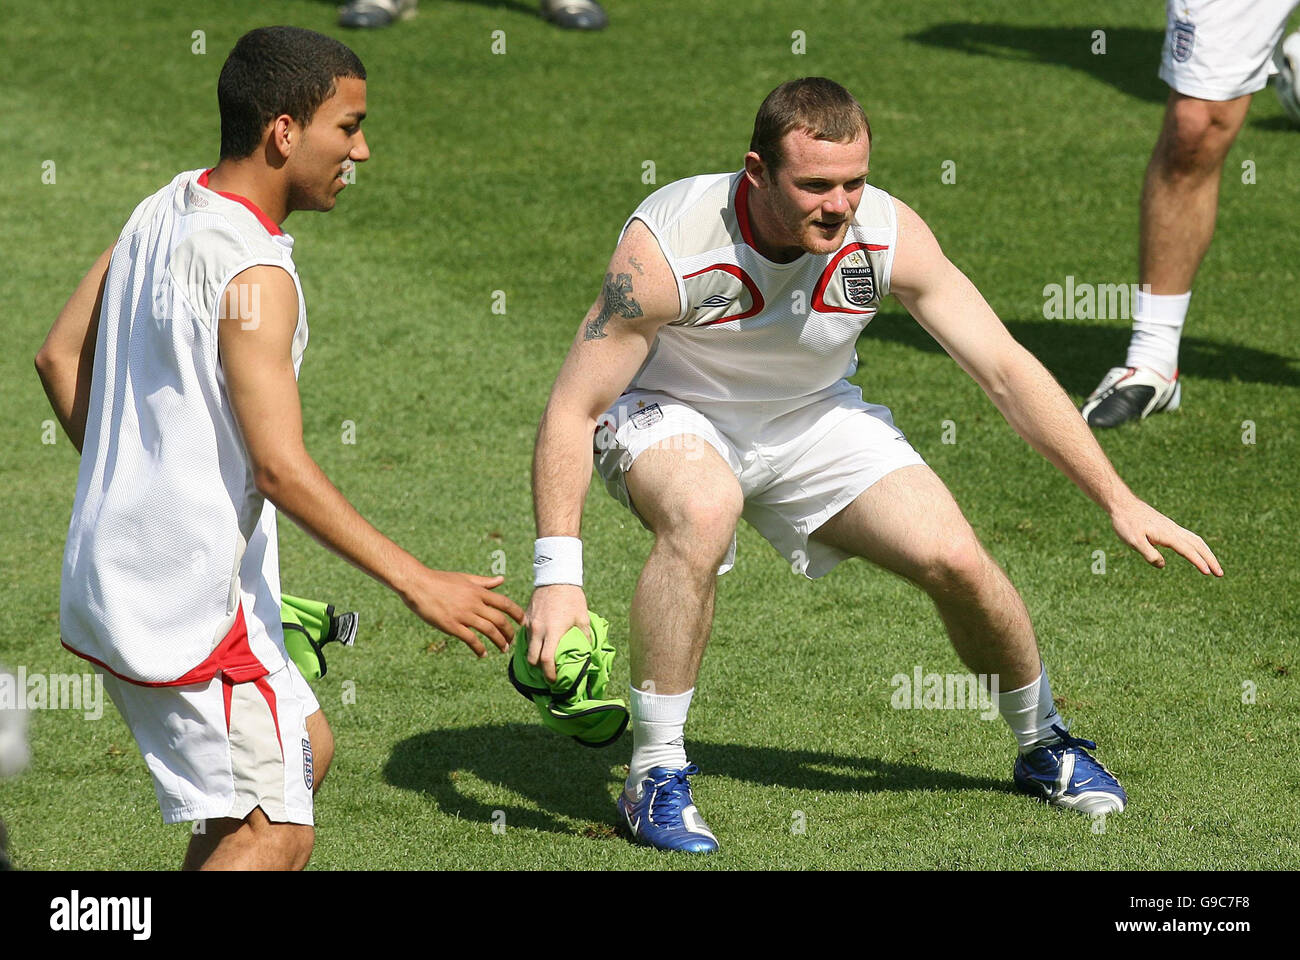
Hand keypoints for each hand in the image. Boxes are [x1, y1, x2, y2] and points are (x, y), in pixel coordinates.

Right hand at [401, 569, 523, 656]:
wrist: (418, 584)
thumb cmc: (440, 580)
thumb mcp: (464, 578)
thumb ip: (484, 582)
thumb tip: (502, 580)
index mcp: (478, 591)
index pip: (504, 603)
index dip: (516, 613)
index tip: (522, 622)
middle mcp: (474, 603)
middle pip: (499, 620)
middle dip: (509, 632)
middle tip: (512, 640)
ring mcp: (463, 615)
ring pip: (489, 631)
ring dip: (499, 642)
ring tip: (503, 649)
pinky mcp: (452, 625)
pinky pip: (470, 640)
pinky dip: (479, 648)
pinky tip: (483, 654)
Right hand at [523, 584, 590, 683]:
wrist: (556, 577)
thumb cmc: (572, 598)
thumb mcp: (583, 617)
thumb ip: (584, 636)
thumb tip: (587, 652)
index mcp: (553, 632)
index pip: (546, 661)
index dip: (550, 674)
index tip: (554, 681)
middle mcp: (538, 630)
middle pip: (532, 659)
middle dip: (539, 670)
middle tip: (548, 673)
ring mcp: (529, 624)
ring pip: (526, 648)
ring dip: (534, 656)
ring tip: (544, 658)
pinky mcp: (525, 617)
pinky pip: (525, 635)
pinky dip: (531, 642)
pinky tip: (539, 642)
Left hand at [1110, 496, 1222, 576]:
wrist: (1123, 504)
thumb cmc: (1126, 523)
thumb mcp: (1133, 541)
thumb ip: (1148, 553)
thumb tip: (1163, 565)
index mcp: (1167, 535)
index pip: (1188, 550)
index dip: (1199, 562)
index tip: (1209, 573)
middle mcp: (1174, 530)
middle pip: (1198, 545)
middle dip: (1210, 559)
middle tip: (1220, 574)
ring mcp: (1172, 527)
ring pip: (1195, 540)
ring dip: (1206, 553)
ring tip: (1213, 566)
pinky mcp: (1168, 527)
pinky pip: (1189, 537)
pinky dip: (1198, 546)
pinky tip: (1196, 552)